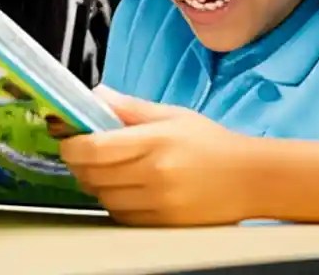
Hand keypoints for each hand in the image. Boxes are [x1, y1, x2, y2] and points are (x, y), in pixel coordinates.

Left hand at [60, 87, 255, 225]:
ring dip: (94, 184)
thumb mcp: (172, 115)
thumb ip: (130, 107)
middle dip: (78, 164)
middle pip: (93, 175)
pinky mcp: (162, 224)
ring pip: (103, 197)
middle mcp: (154, 175)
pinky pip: (120, 216)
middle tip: (80, 152)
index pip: (95, 148)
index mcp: (155, 142)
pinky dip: (113, 202)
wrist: (251, 179)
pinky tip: (123, 188)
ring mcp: (158, 203)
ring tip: (105, 170)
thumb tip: (96, 94)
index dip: (72, 145)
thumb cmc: (212, 144)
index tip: (67, 139)